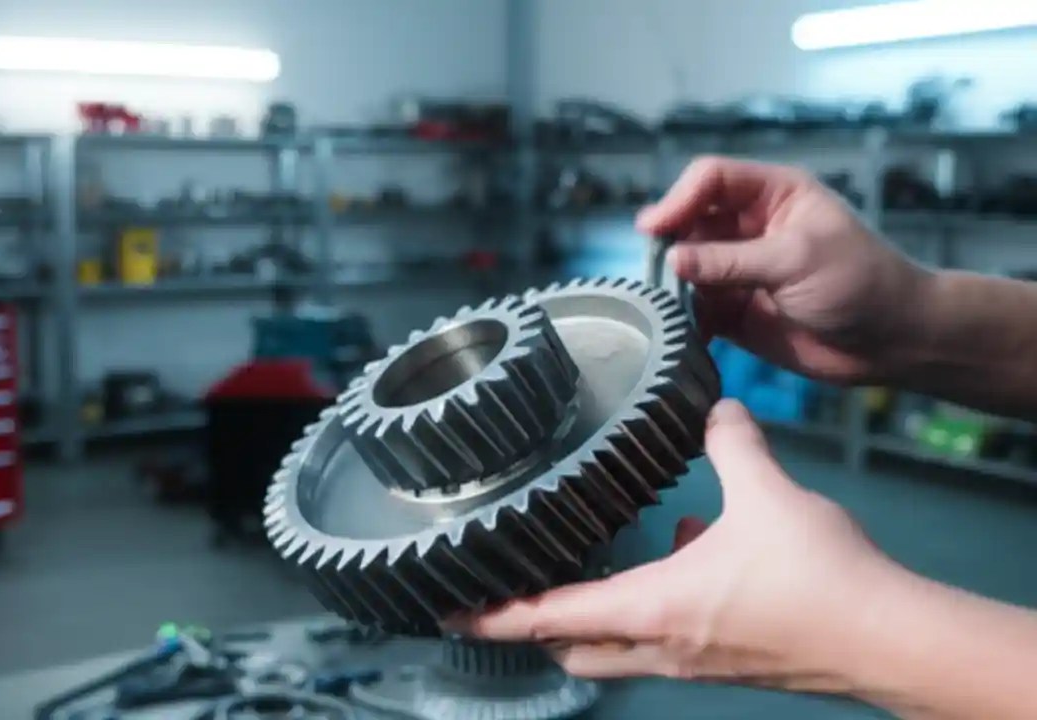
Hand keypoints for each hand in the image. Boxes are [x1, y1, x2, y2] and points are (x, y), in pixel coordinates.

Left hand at [447, 400, 903, 692]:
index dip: (491, 616)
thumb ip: (730, 443)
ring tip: (593, 561)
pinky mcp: (729, 662)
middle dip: (533, 624)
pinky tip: (689, 549)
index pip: (546, 616)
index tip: (450, 612)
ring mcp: (697, 661)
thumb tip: (716, 410)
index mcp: (652, 607)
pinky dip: (658, 601)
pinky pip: (670, 636)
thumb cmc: (822, 579)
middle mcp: (664, 645)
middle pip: (572, 647)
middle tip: (509, 591)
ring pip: (620, 646)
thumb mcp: (765, 493)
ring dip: (598, 611)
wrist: (891, 639)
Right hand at [637, 156, 930, 383]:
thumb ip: (731, 260)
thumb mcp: (796, 260)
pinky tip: (687, 331)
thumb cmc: (862, 283)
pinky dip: (687, 320)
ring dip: (674, 286)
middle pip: (690, 223)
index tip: (653, 228)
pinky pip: (697, 310)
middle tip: (656, 272)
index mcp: (773, 195)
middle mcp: (750, 228)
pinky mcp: (736, 311)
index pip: (710, 180)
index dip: (678, 199)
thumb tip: (673, 260)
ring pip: (687, 268)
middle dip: (671, 244)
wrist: (893, 342)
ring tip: (668, 305)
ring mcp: (741, 270)